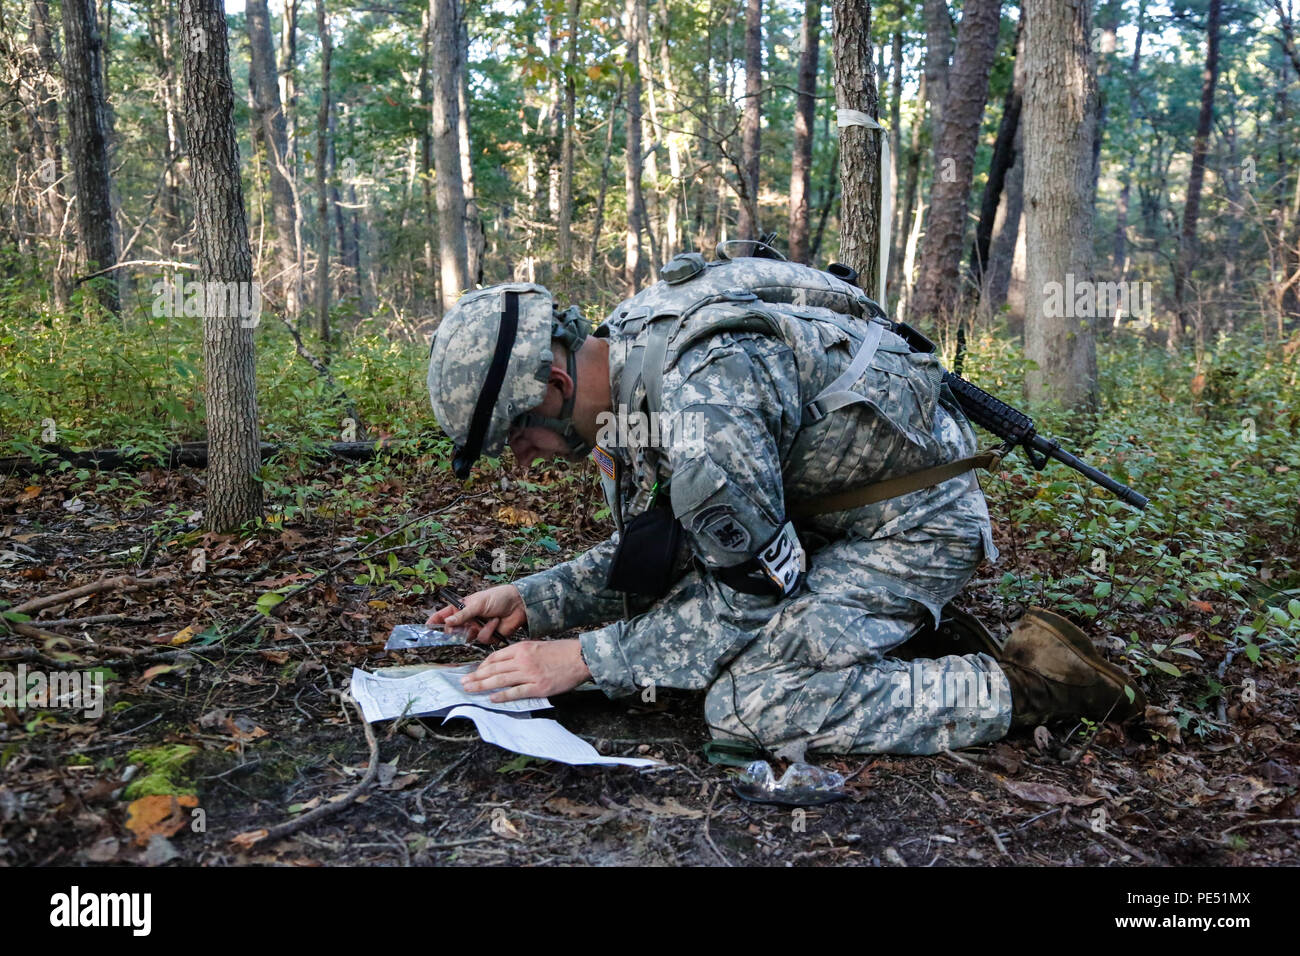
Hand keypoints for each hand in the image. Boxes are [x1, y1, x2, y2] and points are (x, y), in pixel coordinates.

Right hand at [425, 584, 525, 643]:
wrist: (519, 605)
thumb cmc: (499, 597)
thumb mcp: (478, 603)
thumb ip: (462, 614)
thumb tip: (447, 622)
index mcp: (463, 607)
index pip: (445, 615)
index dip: (435, 621)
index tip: (427, 627)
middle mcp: (468, 619)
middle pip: (454, 631)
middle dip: (456, 631)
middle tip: (459, 628)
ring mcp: (477, 628)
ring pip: (468, 637)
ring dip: (478, 629)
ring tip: (487, 619)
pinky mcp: (488, 636)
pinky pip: (482, 639)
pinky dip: (489, 631)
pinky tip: (496, 622)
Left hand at [460, 639, 590, 701]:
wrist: (580, 658)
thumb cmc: (562, 651)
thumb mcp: (538, 645)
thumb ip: (522, 653)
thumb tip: (508, 664)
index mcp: (522, 647)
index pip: (495, 657)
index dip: (482, 665)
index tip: (475, 671)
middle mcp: (522, 660)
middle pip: (493, 669)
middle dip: (476, 676)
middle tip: (463, 682)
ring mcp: (529, 674)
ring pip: (500, 680)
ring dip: (482, 686)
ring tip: (469, 690)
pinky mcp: (537, 687)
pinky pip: (515, 692)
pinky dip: (502, 696)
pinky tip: (491, 699)